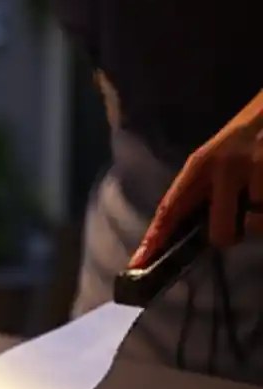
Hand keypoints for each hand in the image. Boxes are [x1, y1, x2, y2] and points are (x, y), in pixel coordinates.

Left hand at [131, 89, 262, 268]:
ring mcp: (255, 169)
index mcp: (202, 162)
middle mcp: (224, 167)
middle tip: (245, 215)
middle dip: (232, 234)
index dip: (155, 238)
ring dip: (262, 219)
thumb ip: (208, 185)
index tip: (138, 263)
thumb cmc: (258, 125)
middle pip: (220, 234)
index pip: (171, 207)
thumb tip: (200, 229)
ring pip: (254, 227)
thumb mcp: (224, 151)